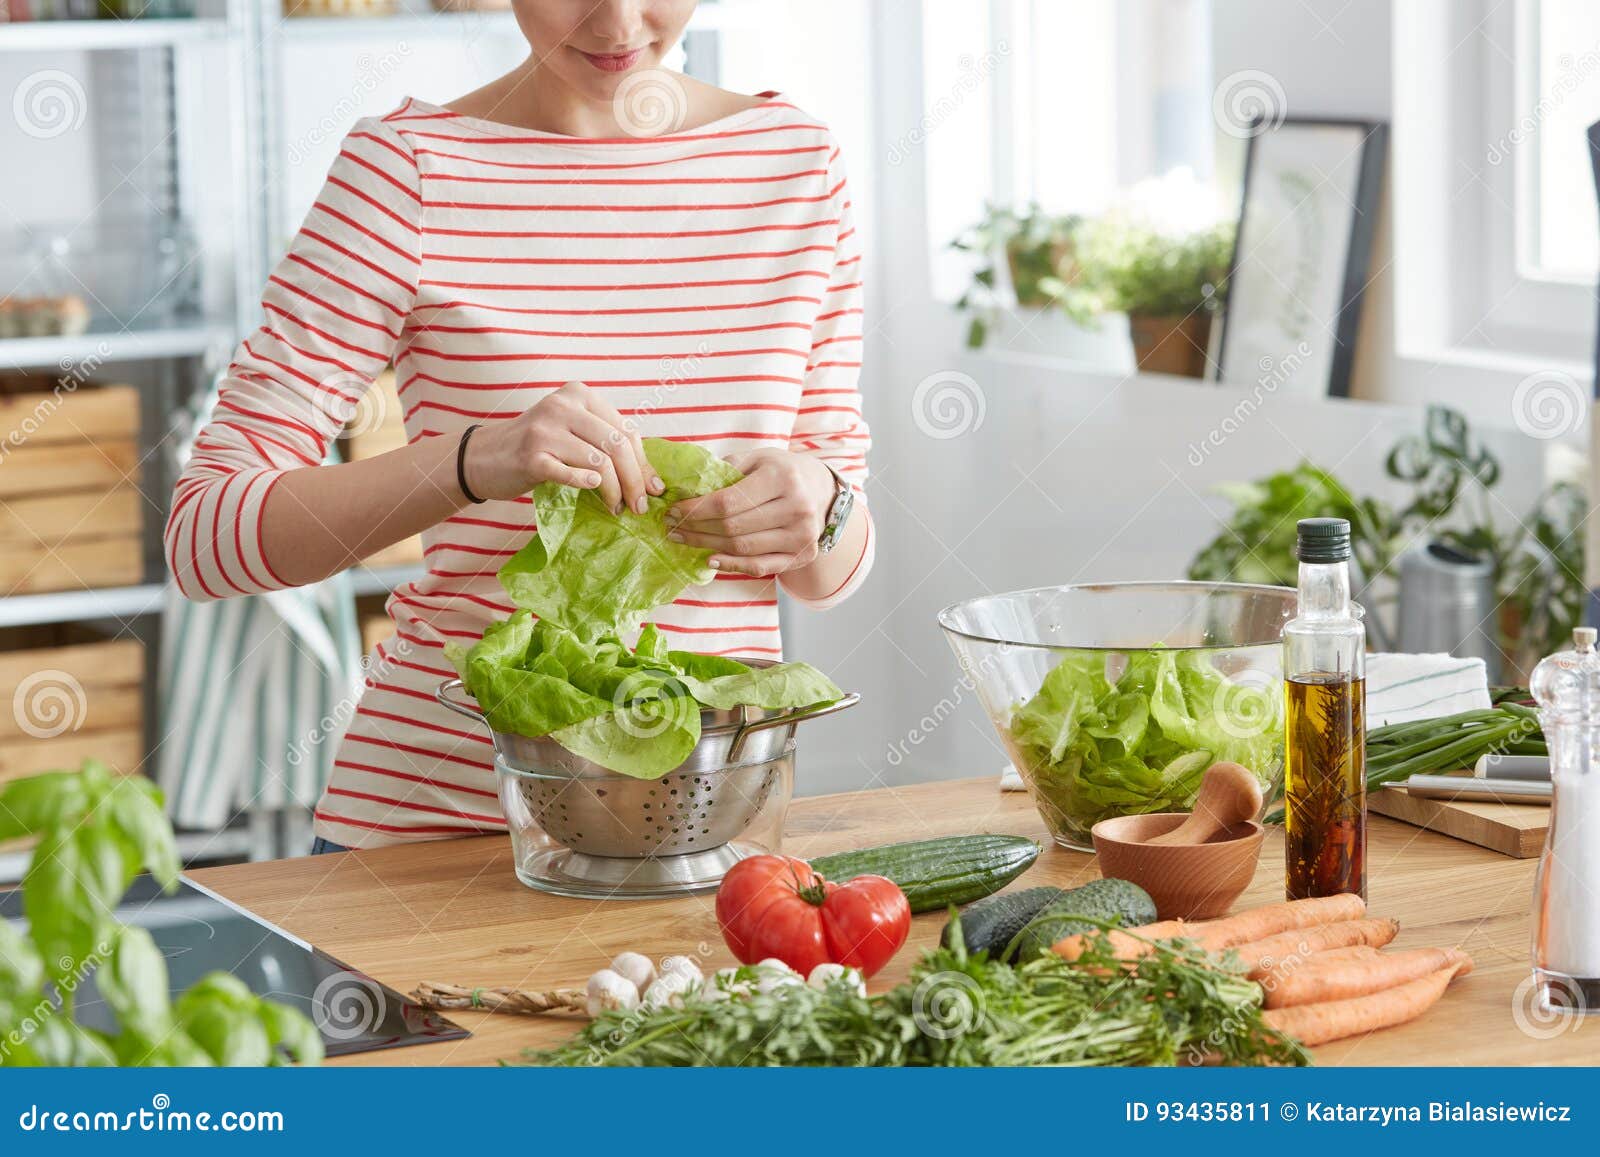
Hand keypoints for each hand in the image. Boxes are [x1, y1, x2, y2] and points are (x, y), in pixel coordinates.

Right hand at [462, 381, 661, 510]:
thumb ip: (606, 443)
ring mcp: (545, 430)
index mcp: (579, 394)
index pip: (625, 430)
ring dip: (614, 491)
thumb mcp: (572, 431)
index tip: (652, 489)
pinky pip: (569, 473)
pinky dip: (586, 483)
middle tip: (638, 507)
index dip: (643, 463)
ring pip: (598, 461)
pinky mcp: (530, 456)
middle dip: (634, 481)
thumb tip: (652, 480)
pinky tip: (592, 490)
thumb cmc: (537, 446)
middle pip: (616, 446)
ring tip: (616, 508)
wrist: (483, 456)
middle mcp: (563, 406)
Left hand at [664, 449, 835, 577]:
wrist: (822, 491)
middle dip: (696, 529)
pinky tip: (710, 558)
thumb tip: (685, 488)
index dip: (695, 510)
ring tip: (685, 540)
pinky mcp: (803, 555)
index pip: (728, 501)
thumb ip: (725, 470)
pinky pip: (759, 566)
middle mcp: (796, 508)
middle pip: (733, 527)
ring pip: (742, 548)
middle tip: (672, 527)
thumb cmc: (782, 472)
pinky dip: (732, 565)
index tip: (673, 511)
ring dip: (707, 546)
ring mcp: (802, 535)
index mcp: (782, 478)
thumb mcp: (758, 459)